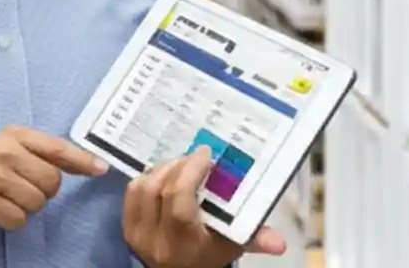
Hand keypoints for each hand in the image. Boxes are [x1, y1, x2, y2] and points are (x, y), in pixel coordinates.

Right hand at [0, 125, 107, 230]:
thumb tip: (96, 166)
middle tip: (26, 186)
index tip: (101, 169)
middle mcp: (4, 152)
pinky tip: (1, 208)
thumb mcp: (17, 147)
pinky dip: (14, 219)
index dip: (81, 160)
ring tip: (11, 196)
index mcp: (16, 135)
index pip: (57, 148)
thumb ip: (50, 154)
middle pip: (51, 181)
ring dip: (29, 205)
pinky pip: (18, 218)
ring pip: (36, 202)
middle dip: (45, 190)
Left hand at [123, 146, 286, 267]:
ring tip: (181, 164)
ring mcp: (137, 234)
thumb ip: (256, 239)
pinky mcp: (127, 228)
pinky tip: (164, 174)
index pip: (178, 197)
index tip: (205, 154)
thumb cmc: (209, 255)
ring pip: (142, 187)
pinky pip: (132, 193)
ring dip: (162, 169)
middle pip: (159, 188)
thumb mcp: (233, 246)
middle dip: (179, 165)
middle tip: (196, 156)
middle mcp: (156, 238)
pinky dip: (148, 178)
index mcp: (184, 242)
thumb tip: (281, 244)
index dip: (190, 170)